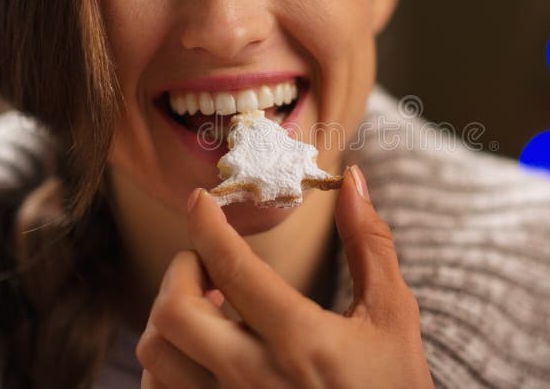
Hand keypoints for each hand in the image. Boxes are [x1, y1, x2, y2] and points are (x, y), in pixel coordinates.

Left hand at [136, 164, 433, 388]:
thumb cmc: (394, 387)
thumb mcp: (393, 316)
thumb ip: (370, 245)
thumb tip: (354, 181)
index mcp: (301, 341)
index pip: (233, 269)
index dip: (207, 224)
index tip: (200, 200)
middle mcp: (255, 380)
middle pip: (173, 312)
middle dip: (180, 269)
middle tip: (207, 260)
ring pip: (155, 356)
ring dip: (169, 316)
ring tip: (206, 304)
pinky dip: (168, 360)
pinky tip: (202, 348)